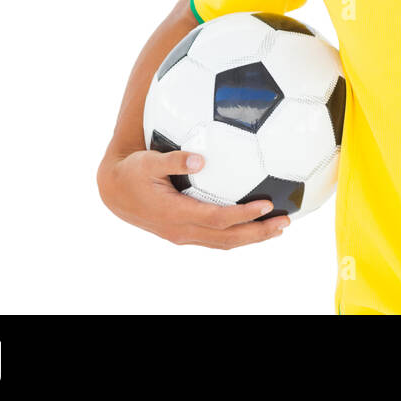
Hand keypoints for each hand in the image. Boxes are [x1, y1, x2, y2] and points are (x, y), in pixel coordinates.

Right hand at [97, 147, 290, 248]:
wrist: (115, 192)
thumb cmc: (133, 171)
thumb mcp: (148, 161)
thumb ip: (174, 159)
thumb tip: (200, 157)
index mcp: (176, 214)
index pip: (218, 219)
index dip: (244, 214)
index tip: (268, 204)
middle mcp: (182, 230)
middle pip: (228, 237)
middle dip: (258, 233)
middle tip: (286, 221)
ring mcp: (183, 236)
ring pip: (224, 242)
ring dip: (253, 237)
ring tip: (278, 227)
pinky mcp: (185, 234)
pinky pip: (217, 239)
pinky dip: (239, 234)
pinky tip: (254, 223)